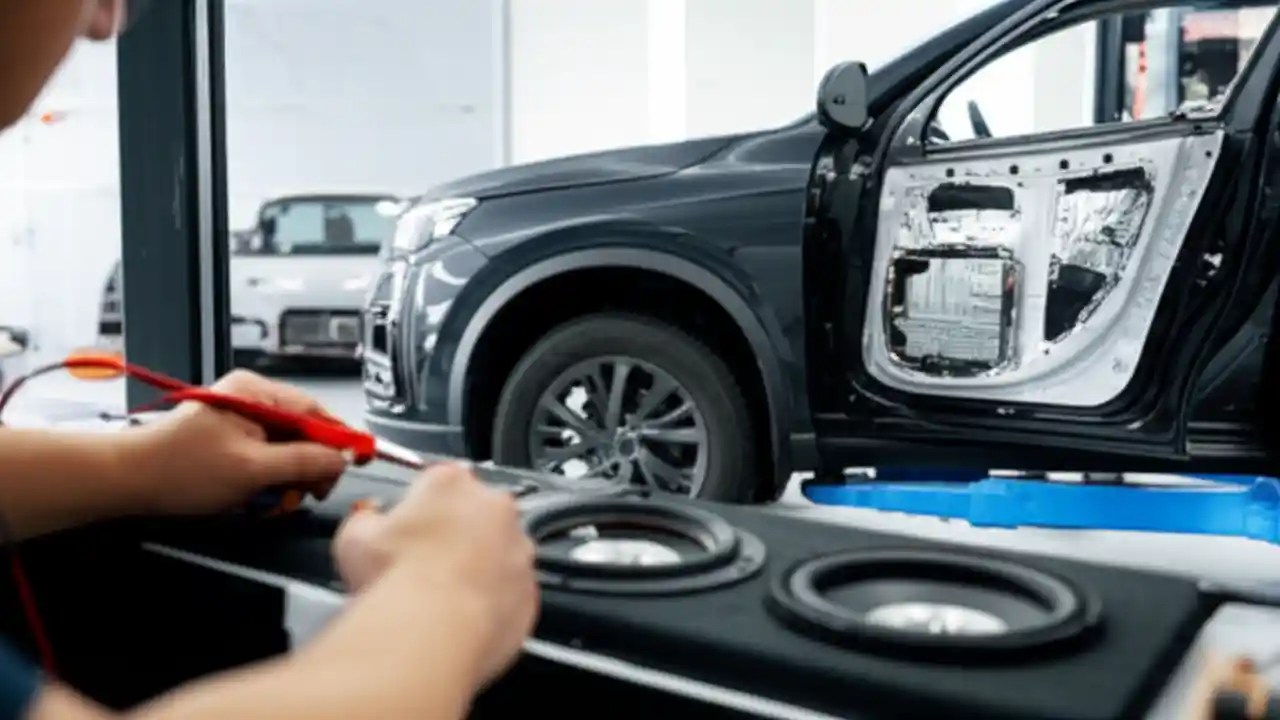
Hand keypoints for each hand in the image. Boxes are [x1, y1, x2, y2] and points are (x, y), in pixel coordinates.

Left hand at [122, 369, 347, 515]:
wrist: (129, 482)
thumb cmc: (178, 469)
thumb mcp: (251, 469)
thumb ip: (303, 461)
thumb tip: (340, 459)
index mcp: (256, 393)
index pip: (316, 413)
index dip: (341, 439)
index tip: (361, 459)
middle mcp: (252, 401)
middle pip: (305, 435)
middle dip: (306, 469)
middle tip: (300, 495)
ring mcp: (243, 422)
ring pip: (288, 453)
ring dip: (286, 482)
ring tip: (269, 502)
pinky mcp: (234, 444)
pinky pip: (268, 462)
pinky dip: (268, 484)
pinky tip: (256, 500)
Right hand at [332, 462, 538, 687]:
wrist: (433, 633)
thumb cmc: (396, 581)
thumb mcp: (353, 537)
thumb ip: (365, 518)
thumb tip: (367, 519)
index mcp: (451, 482)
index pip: (435, 481)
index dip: (415, 509)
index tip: (403, 531)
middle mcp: (494, 508)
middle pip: (472, 513)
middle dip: (452, 534)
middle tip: (421, 565)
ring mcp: (519, 550)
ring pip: (497, 552)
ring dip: (476, 568)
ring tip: (441, 597)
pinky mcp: (530, 591)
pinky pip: (510, 592)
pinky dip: (491, 602)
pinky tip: (462, 618)